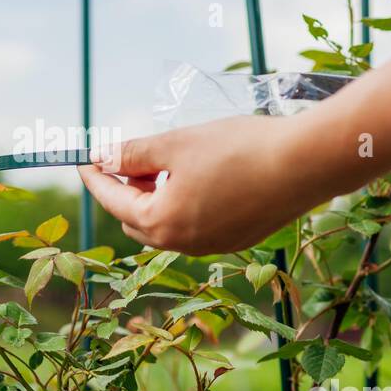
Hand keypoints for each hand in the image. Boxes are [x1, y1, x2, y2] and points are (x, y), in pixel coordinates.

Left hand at [77, 114, 356, 253]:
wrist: (305, 164)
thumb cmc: (238, 149)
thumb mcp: (176, 144)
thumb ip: (133, 154)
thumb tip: (102, 157)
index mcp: (162, 222)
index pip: (113, 201)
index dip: (96, 177)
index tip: (85, 159)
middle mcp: (184, 244)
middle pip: (137, 221)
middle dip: (125, 191)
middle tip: (128, 159)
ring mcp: (213, 245)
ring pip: (168, 226)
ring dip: (156, 199)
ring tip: (163, 165)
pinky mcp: (238, 238)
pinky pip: (197, 227)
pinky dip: (184, 206)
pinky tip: (198, 178)